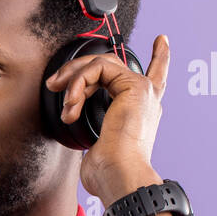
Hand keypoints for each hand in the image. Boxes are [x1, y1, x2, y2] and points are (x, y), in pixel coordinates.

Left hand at [45, 34, 171, 202]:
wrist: (119, 175)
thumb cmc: (108, 170)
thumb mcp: (96, 142)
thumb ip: (91, 123)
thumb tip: (73, 119)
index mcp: (141, 110)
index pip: (155, 76)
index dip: (161, 56)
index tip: (162, 40)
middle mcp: (146, 97)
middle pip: (110, 65)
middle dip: (77, 71)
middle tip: (54, 85)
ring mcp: (142, 90)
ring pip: (100, 63)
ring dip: (73, 81)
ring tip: (65, 106)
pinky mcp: (134, 85)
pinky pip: (97, 68)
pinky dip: (78, 84)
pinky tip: (72, 106)